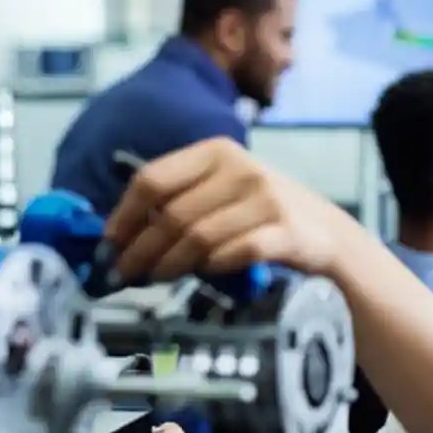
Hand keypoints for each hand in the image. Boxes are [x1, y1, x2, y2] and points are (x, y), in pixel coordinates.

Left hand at [105, 138, 356, 282]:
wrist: (326, 232)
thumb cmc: (260, 213)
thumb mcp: (221, 190)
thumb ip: (178, 202)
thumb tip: (118, 237)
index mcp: (216, 152)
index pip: (153, 179)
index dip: (122, 215)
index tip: (107, 244)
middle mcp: (241, 169)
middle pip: (171, 215)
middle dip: (139, 250)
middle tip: (122, 275)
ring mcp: (266, 200)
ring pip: (198, 238)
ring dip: (168, 265)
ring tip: (154, 280)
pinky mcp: (285, 232)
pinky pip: (233, 254)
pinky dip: (211, 269)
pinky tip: (203, 276)